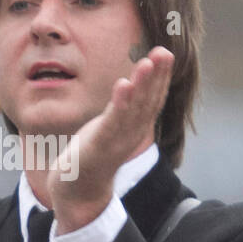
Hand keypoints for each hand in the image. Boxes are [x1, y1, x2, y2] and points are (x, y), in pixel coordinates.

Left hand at [48, 46, 173, 233]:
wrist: (77, 190)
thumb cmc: (93, 154)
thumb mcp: (111, 127)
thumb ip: (122, 109)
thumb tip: (130, 85)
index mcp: (135, 128)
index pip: (152, 99)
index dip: (160, 77)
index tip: (165, 53)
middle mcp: (131, 134)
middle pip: (148, 102)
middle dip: (157, 76)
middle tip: (164, 52)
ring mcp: (117, 142)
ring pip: (133, 110)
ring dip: (142, 85)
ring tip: (147, 63)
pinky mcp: (100, 147)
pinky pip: (112, 123)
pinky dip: (120, 103)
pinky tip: (123, 84)